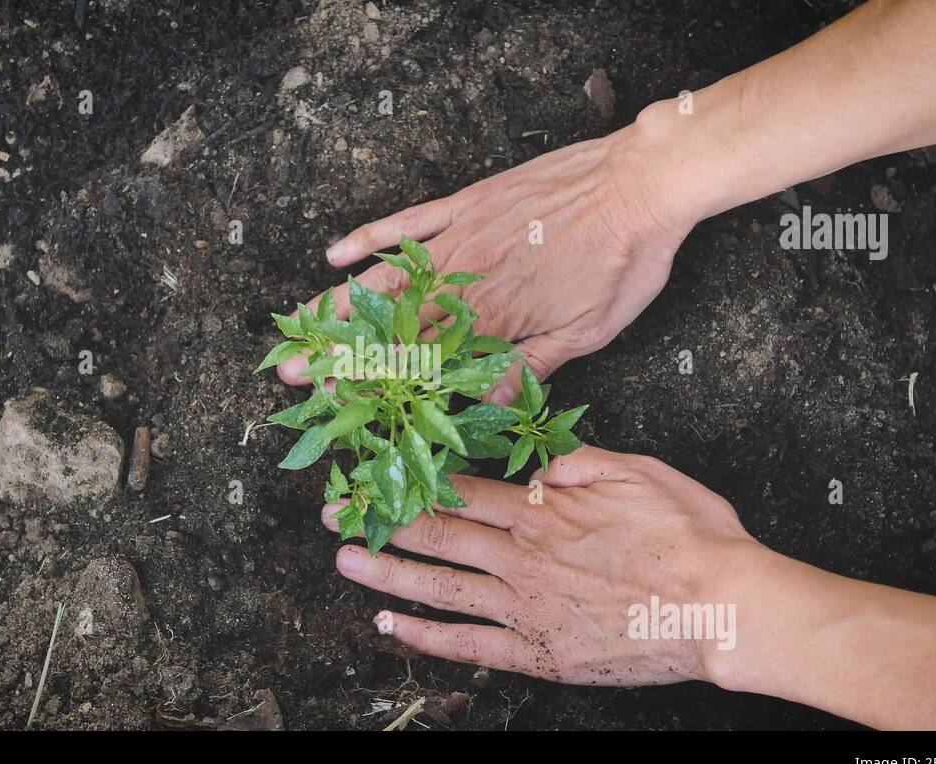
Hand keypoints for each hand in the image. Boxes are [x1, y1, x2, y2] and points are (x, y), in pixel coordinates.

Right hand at [280, 122, 693, 404]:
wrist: (642, 183)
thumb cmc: (623, 262)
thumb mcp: (589, 331)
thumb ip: (532, 368)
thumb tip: (489, 407)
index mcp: (492, 317)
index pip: (418, 358)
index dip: (372, 381)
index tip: (334, 399)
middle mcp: (462, 278)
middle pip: (386, 319)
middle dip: (335, 348)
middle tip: (293, 367)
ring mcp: (459, 235)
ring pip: (383, 274)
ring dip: (337, 301)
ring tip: (298, 322)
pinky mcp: (467, 201)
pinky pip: (407, 222)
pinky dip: (369, 236)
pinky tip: (336, 252)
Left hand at [321, 445, 766, 685]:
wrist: (723, 610)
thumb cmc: (692, 538)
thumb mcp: (638, 472)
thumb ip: (577, 459)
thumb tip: (534, 454)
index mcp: (544, 510)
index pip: (461, 490)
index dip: (412, 479)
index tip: (374, 470)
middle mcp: (522, 558)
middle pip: (437, 534)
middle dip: (380, 521)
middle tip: (335, 514)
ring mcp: (525, 608)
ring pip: (441, 586)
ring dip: (387, 572)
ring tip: (344, 561)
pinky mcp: (539, 652)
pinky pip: (469, 644)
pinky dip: (426, 635)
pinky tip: (392, 626)